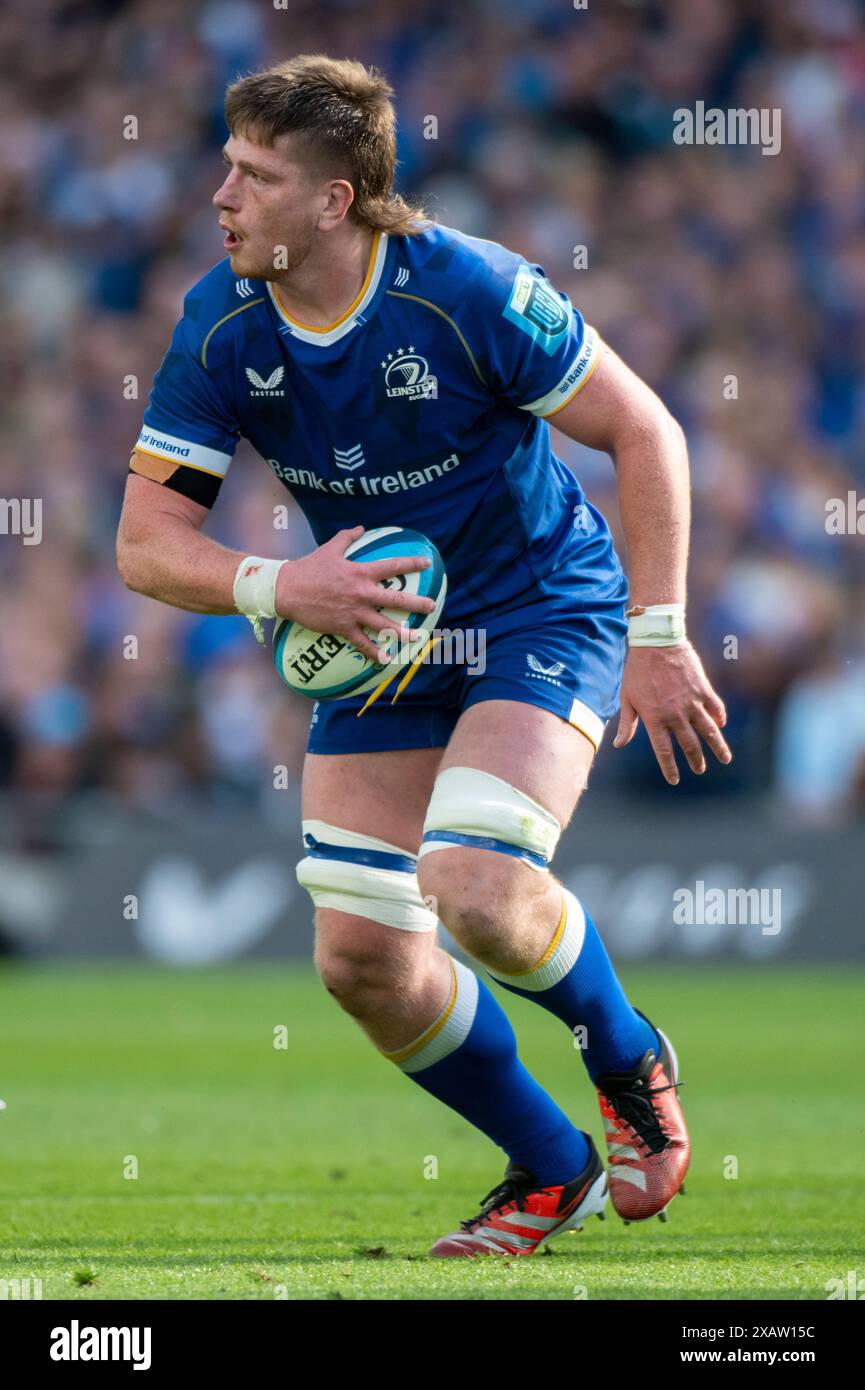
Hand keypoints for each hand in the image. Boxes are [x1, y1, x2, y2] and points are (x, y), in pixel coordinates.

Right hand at [275, 526, 435, 663]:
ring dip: (402, 634)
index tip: (427, 563)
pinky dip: (374, 652)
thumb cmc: (309, 567)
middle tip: (431, 605)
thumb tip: (361, 528)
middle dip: (417, 603)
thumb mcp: (330, 548)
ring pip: (384, 626)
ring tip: (417, 639)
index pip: (392, 566)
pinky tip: (385, 659)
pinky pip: (362, 643)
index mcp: (361, 572)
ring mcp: (354, 613)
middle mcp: (362, 593)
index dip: (411, 563)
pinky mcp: (343, 628)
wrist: (288, 589)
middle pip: (396, 600)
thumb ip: (347, 537)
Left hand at [613, 641, 731, 784]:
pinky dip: (720, 718)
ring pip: (709, 731)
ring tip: (725, 759)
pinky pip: (715, 708)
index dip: (670, 768)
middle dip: (697, 761)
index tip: (675, 780)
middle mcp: (675, 714)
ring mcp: (691, 702)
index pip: (664, 751)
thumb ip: (627, 723)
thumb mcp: (627, 698)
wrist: (656, 642)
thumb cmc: (637, 671)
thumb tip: (618, 744)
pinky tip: (722, 725)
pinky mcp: (703, 689)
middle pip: (690, 745)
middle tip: (700, 770)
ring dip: (718, 746)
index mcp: (655, 719)